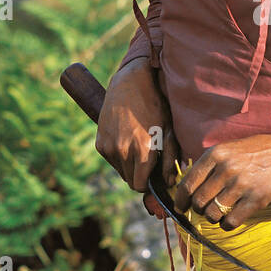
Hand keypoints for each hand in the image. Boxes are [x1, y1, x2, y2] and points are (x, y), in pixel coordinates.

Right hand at [95, 57, 181, 200]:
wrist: (130, 85)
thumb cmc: (155, 107)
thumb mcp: (168, 131)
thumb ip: (170, 160)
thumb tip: (169, 182)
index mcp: (142, 150)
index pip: (140, 186)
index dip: (148, 184)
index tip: (153, 176)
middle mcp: (122, 150)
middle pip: (130, 181)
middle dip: (140, 175)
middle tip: (148, 159)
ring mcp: (109, 147)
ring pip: (120, 171)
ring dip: (129, 166)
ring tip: (138, 146)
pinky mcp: (100, 143)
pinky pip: (111, 160)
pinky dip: (119, 156)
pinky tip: (127, 139)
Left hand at [169, 131, 270, 230]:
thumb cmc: (254, 152)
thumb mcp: (228, 148)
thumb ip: (208, 164)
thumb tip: (186, 187)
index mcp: (215, 155)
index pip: (188, 184)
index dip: (180, 200)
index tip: (180, 208)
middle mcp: (226, 169)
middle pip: (198, 201)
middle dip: (198, 210)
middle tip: (203, 209)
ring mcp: (241, 185)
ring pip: (212, 213)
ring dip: (212, 218)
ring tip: (217, 214)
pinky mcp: (255, 199)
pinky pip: (231, 222)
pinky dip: (226, 226)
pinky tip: (228, 221)